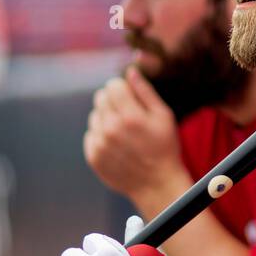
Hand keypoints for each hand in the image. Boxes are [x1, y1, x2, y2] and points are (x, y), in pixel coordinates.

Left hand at [83, 67, 184, 200]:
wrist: (156, 183)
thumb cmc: (165, 147)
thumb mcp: (164, 116)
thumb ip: (146, 92)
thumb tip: (130, 71)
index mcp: (131, 116)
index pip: (112, 85)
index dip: (122, 88)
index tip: (130, 97)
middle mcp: (112, 129)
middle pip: (100, 98)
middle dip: (113, 100)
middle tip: (128, 114)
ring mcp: (100, 144)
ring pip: (94, 115)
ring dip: (106, 118)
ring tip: (123, 132)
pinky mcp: (93, 156)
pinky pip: (90, 134)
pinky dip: (101, 136)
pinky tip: (117, 145)